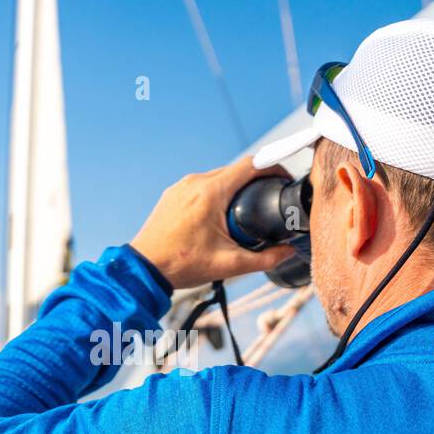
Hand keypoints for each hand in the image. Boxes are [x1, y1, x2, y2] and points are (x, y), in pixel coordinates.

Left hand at [130, 156, 296, 289]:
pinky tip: (219, 215)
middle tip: (268, 200)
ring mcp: (181, 186)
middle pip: (236, 170)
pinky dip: (215, 194)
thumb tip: (288, 252)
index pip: (251, 164)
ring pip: (218, 177)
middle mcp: (195, 182)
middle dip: (256, 181)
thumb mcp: (230, 265)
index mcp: (211, 192)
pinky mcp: (173, 194)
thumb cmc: (182, 265)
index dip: (273, 167)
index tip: (283, 178)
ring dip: (234, 188)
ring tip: (244, 211)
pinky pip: (201, 185)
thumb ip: (265, 259)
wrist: (145, 269)